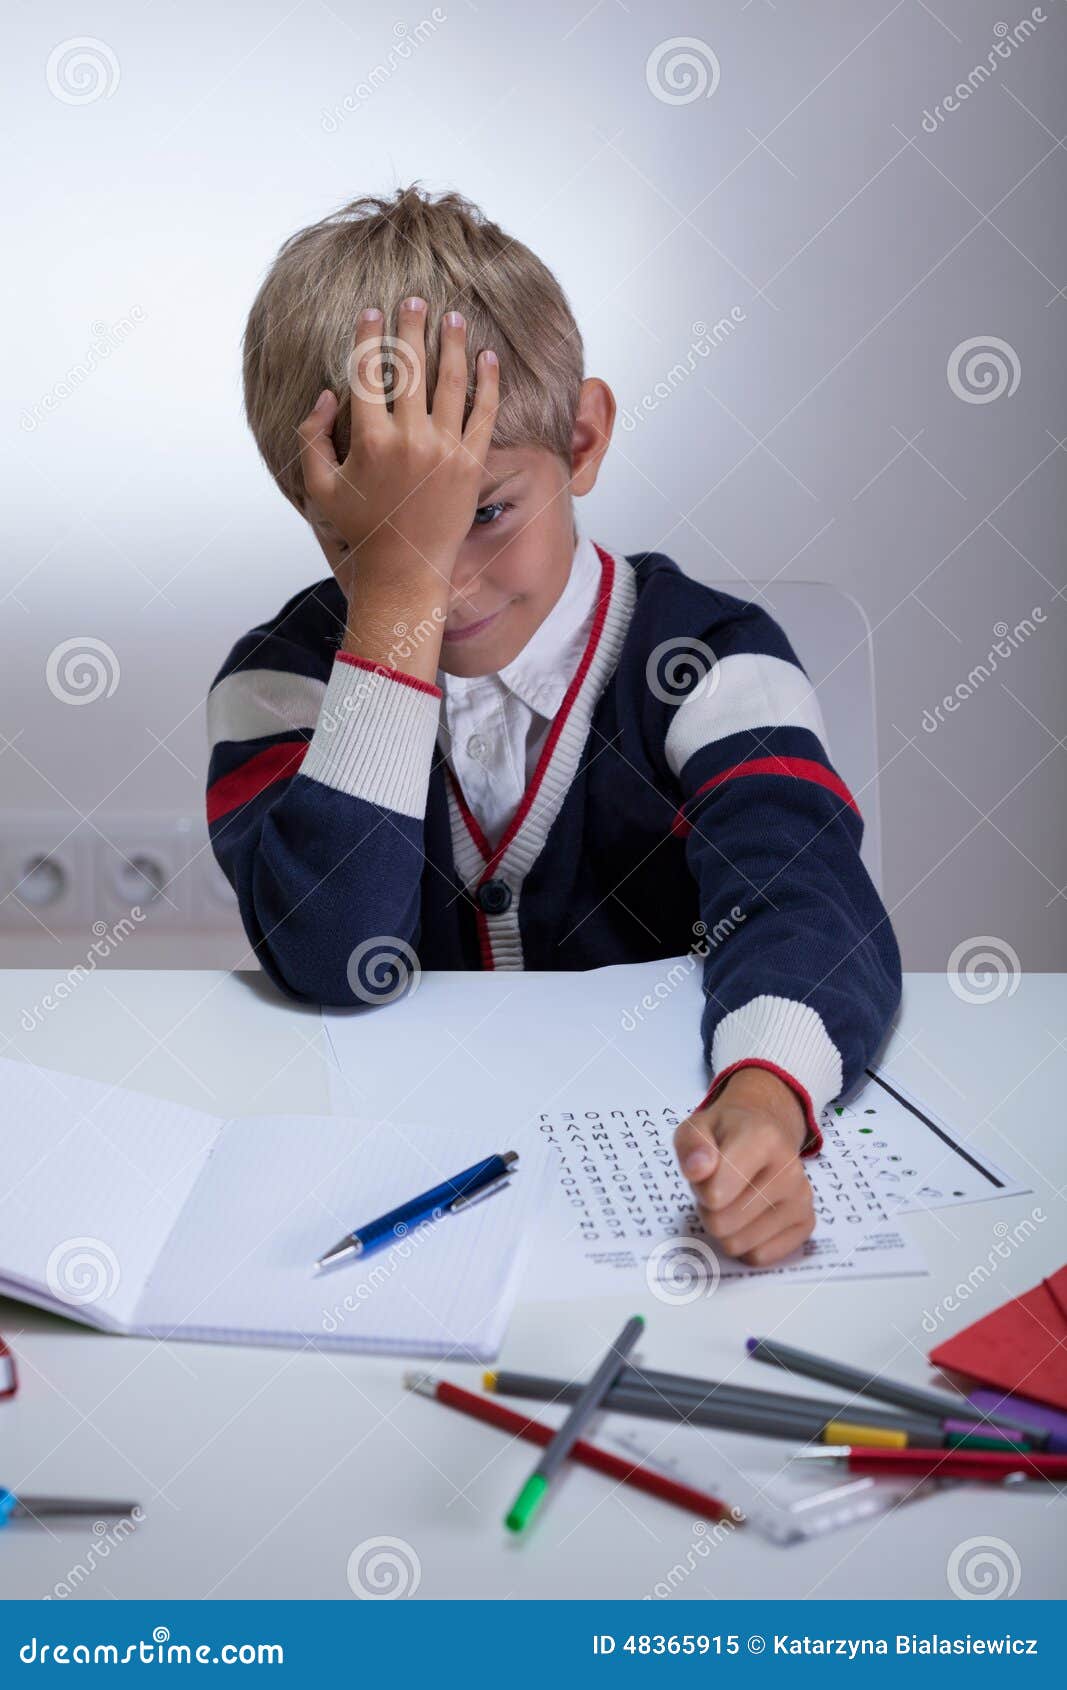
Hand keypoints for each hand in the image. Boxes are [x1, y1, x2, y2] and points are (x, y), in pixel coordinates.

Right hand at [297, 299, 498, 595]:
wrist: (405, 571)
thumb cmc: (361, 528)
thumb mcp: (320, 486)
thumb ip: (311, 436)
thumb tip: (327, 392)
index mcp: (370, 440)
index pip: (368, 372)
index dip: (370, 336)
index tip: (372, 311)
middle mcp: (409, 440)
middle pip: (411, 366)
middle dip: (411, 326)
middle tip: (414, 299)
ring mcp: (444, 451)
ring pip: (451, 381)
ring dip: (452, 343)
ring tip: (453, 317)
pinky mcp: (471, 464)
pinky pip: (485, 413)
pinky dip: (488, 381)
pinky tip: (488, 357)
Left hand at [673, 1067, 815, 1265]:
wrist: (769, 1132)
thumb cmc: (728, 1133)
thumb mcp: (698, 1126)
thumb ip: (691, 1145)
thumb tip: (697, 1170)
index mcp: (764, 1140)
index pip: (714, 1195)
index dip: (700, 1188)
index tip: (708, 1171)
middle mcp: (789, 1171)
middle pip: (722, 1224)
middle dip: (710, 1210)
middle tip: (718, 1186)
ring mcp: (801, 1199)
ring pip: (738, 1244)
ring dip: (726, 1227)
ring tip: (734, 1197)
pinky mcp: (806, 1223)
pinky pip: (759, 1256)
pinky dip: (747, 1242)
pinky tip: (751, 1215)